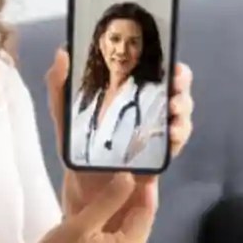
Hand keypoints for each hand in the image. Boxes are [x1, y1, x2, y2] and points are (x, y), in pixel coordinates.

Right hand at [20, 173, 155, 242]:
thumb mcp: (82, 223)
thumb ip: (109, 200)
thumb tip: (130, 176)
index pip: (146, 212)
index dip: (145, 188)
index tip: (142, 164)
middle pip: (141, 221)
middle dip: (135, 196)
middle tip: (128, 168)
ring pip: (132, 228)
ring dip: (125, 208)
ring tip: (117, 181)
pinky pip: (122, 238)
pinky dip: (116, 222)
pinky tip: (107, 205)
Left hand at [45, 48, 194, 220]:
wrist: (83, 191)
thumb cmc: (77, 146)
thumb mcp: (64, 114)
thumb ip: (59, 84)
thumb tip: (62, 52)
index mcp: (128, 93)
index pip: (154, 69)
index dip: (166, 60)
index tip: (168, 58)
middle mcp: (148, 109)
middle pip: (175, 87)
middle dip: (181, 81)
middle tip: (175, 81)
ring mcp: (157, 132)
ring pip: (181, 112)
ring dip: (183, 107)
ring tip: (173, 109)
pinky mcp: (161, 156)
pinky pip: (177, 142)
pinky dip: (179, 135)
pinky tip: (172, 134)